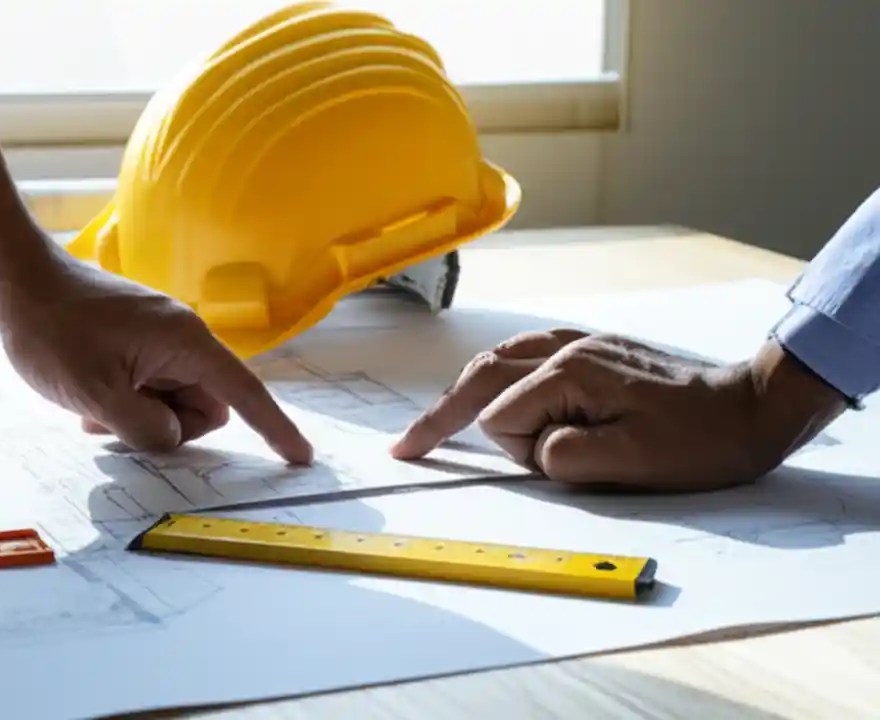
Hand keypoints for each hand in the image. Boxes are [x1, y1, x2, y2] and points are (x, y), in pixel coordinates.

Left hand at [0, 256, 312, 463]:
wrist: (17, 282)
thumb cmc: (54, 330)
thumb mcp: (97, 394)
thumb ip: (145, 428)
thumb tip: (171, 438)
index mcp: (185, 343)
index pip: (244, 394)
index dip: (274, 428)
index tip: (300, 457)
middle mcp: (181, 338)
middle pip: (203, 406)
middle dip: (168, 426)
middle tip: (114, 421)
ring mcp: (159, 338)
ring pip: (172, 401)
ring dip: (141, 416)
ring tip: (94, 406)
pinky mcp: (138, 341)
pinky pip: (150, 386)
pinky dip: (127, 401)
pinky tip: (91, 396)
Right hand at [390, 330, 845, 489]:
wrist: (749, 408)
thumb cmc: (696, 442)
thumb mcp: (630, 464)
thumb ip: (562, 455)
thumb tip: (530, 447)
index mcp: (570, 374)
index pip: (502, 417)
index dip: (517, 451)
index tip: (553, 466)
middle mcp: (566, 349)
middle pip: (481, 376)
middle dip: (444, 414)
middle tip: (405, 447)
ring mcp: (579, 342)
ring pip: (497, 359)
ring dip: (468, 391)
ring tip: (440, 420)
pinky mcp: (593, 347)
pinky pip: (525, 352)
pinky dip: (499, 373)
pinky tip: (498, 385)